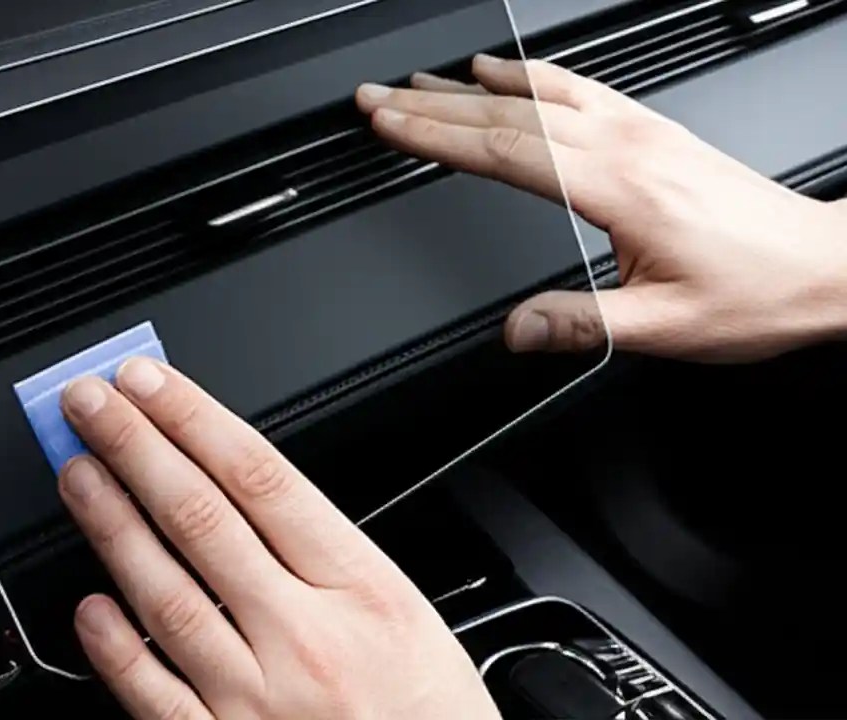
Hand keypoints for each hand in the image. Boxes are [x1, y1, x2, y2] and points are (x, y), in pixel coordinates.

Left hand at [56, 358, 499, 718]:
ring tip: (77, 474)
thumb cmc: (432, 718)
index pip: (260, 478)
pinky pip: (154, 697)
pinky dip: (114, 649)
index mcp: (364, 592)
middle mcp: (306, 641)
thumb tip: (243, 490)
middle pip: (202, 520)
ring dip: (111, 525)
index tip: (149, 382)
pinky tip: (86, 605)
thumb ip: (331, 556)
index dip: (192, 419)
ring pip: (166, 595)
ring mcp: (259, 701)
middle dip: (136, 448)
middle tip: (91, 404)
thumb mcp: (410, 615)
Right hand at [355, 55, 846, 362]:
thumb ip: (582, 325)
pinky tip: (507, 71)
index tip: (389, 123)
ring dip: (471, 86)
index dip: (436, 136)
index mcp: (621, 188)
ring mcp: (642, 132)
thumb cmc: (758, 293)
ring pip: (540, 93)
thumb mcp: (665, 328)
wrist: (828, 267)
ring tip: (420, 82)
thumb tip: (515, 330)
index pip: (505, 151)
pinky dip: (532, 74)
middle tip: (378, 98)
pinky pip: (581, 86)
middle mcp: (628, 147)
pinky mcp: (655, 132)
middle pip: (509, 114)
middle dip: (432, 105)